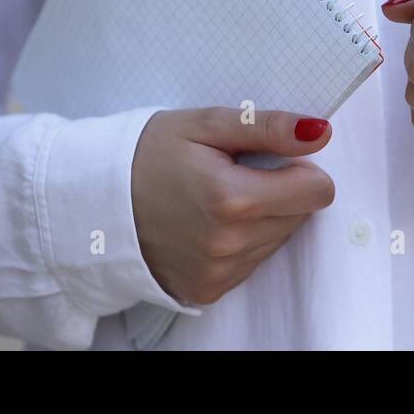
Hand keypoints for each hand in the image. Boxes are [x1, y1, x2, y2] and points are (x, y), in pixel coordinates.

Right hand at [131, 107, 334, 304]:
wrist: (92, 200)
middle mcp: (230, 245)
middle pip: (301, 216)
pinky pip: (253, 262)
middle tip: (233, 174)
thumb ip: (268, 128)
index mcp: (233, 200)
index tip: (265, 158)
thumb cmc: (147, 153)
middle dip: (280, 191)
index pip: (318, 190)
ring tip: (215, 199)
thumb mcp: (205, 124)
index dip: (299, 167)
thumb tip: (321, 132)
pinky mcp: (207, 290)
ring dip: (261, 218)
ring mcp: (218, 273)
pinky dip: (241, 241)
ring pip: (279, 239)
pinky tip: (206, 223)